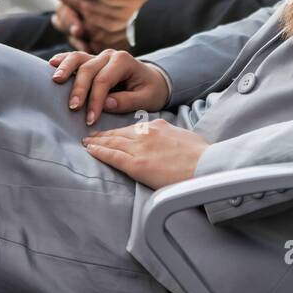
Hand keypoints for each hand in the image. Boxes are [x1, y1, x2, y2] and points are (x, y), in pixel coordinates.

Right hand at [48, 49, 168, 124]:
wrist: (153, 80)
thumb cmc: (150, 90)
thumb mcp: (147, 99)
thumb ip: (127, 101)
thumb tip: (106, 103)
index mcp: (124, 61)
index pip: (104, 80)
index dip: (95, 100)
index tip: (90, 119)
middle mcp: (110, 55)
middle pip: (88, 69)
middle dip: (79, 90)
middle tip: (74, 109)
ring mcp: (99, 56)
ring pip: (78, 58)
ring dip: (66, 69)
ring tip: (56, 81)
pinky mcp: (92, 60)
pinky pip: (75, 57)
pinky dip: (63, 60)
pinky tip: (52, 65)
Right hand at [50, 0, 118, 50]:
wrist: (152, 25)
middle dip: (69, 3)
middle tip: (79, 8)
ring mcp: (81, 14)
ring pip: (61, 15)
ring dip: (68, 21)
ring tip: (80, 31)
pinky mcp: (84, 33)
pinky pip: (71, 36)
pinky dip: (77, 40)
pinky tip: (85, 45)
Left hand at [83, 119, 209, 189]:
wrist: (206, 166)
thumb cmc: (201, 155)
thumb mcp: (184, 137)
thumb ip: (170, 136)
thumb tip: (168, 141)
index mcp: (157, 126)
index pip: (132, 129)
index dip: (118, 132)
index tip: (110, 133)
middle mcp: (146, 134)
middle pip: (118, 134)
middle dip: (103, 135)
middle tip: (90, 136)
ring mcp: (140, 149)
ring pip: (112, 143)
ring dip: (97, 142)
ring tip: (87, 143)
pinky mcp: (137, 165)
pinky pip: (113, 156)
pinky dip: (100, 152)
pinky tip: (90, 150)